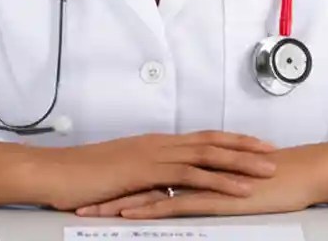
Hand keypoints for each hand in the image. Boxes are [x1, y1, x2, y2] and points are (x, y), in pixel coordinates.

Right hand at [35, 131, 278, 211]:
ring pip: (208, 155)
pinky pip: (192, 176)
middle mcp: (158, 144)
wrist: (55, 172)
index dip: (229, 141)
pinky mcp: (148, 171)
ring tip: (267, 170)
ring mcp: (154, 156)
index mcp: (153, 144)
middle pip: (211, 142)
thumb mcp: (120, 176)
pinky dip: (220, 181)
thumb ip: (144, 179)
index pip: (200, 139)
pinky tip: (240, 188)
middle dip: (245, 147)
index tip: (254, 145)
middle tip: (273, 152)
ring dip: (242, 162)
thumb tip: (161, 188)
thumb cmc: (80, 177)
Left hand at [74, 142, 327, 217]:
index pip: (143, 174)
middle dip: (106, 192)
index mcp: (189, 165)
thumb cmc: (269, 179)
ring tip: (90, 212)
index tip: (86, 190)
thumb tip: (180, 193)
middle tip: (74, 201)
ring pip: (149, 191)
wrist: (301, 172)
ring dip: (118, 202)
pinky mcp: (214, 196)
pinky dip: (150, 208)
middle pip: (138, 181)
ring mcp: (199, 181)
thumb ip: (200, 185)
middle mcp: (188, 169)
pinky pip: (175, 203)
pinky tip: (131, 214)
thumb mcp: (225, 184)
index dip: (114, 182)